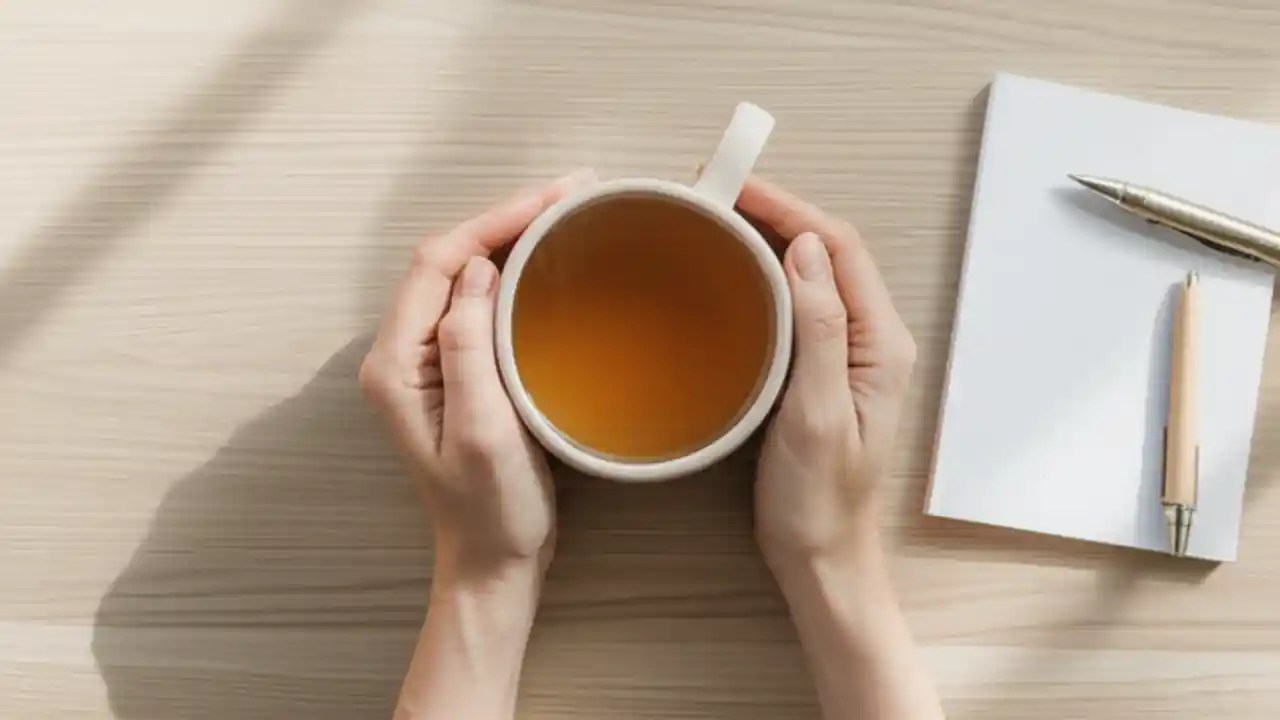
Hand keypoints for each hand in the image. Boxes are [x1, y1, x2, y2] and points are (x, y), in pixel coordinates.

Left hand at [360, 170, 595, 578]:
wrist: (492, 559)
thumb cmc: (490, 506)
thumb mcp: (481, 428)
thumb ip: (467, 346)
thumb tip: (476, 268)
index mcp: (395, 362)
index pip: (438, 263)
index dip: (492, 221)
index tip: (554, 198)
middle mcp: (401, 353)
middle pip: (447, 260)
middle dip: (505, 218)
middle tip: (573, 193)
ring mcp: (427, 361)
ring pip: (462, 275)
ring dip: (510, 239)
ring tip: (566, 213)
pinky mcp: (455, 371)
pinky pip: (477, 303)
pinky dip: (512, 272)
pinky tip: (547, 261)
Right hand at [744, 177, 941, 719]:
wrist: (820, 556)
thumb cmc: (819, 498)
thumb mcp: (816, 413)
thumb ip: (819, 328)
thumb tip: (805, 247)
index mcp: (880, 343)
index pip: (840, 248)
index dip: (790, 208)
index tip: (737, 186)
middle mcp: (871, 339)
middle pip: (828, 252)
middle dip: (777, 213)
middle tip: (716, 194)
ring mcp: (847, 355)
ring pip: (812, 275)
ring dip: (770, 240)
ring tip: (718, 220)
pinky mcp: (821, 371)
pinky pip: (797, 305)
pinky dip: (764, 278)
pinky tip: (732, 276)